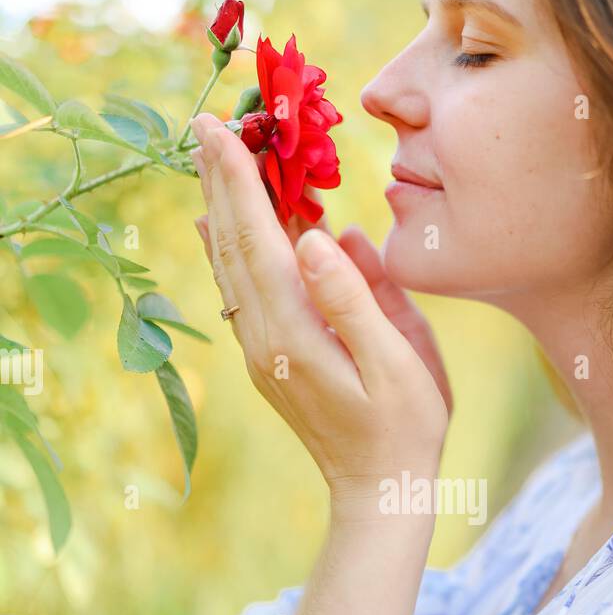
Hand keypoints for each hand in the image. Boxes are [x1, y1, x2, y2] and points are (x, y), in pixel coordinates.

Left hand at [189, 112, 450, 512]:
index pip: (258, 240)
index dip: (239, 180)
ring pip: (231, 266)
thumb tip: (317, 234)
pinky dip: (231, 246)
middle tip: (205, 121)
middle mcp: (265, 339)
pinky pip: (242, 289)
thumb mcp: (398, 362)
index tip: (219, 127)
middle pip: (233, 245)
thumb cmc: (405, 428)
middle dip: (220, 179)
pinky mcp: (271, 358)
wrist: (380, 493)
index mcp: (295, 333)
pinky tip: (222, 225)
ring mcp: (262, 351)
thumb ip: (355, 298)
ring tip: (211, 157)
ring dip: (221, 207)